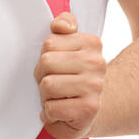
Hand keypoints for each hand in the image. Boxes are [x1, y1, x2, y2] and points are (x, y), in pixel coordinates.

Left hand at [33, 11, 105, 138]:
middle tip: (53, 85)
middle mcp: (97, 63)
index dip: (44, 58)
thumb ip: (64, 25)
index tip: (55, 67)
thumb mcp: (68, 48)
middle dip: (42, 77)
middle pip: (46, 62)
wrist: (89, 111)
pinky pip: (51, 107)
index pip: (49, 43)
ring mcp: (95, 86)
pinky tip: (59, 113)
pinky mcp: (89, 109)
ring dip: (45, 96)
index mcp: (91, 43)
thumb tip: (60, 25)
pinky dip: (49, 113)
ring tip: (56, 99)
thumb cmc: (72, 78)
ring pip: (47, 85)